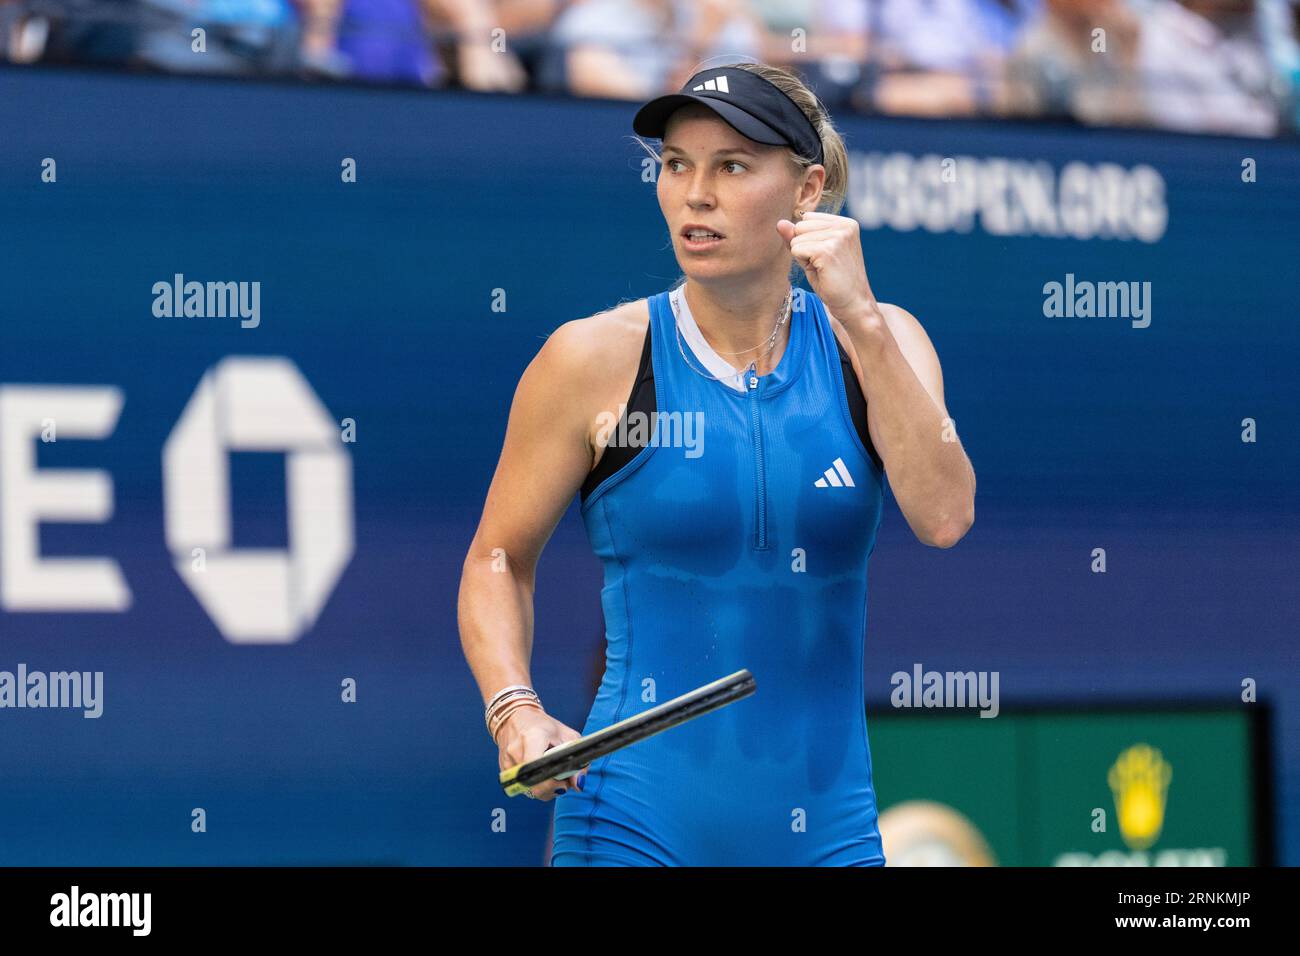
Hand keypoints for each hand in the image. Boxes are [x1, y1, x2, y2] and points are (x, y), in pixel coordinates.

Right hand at [496, 706, 588, 800]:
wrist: (515, 718)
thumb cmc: (543, 725)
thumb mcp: (566, 736)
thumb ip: (577, 761)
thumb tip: (578, 785)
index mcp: (532, 738)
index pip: (539, 770)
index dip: (554, 782)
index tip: (564, 780)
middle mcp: (516, 751)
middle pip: (535, 786)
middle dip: (553, 788)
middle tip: (561, 778)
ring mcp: (507, 762)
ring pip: (530, 791)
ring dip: (545, 788)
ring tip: (550, 772)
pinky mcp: (504, 771)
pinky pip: (523, 788)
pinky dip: (534, 785)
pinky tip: (539, 773)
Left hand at [776, 212, 881, 330]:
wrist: (852, 303)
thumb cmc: (833, 279)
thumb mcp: (813, 253)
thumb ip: (797, 236)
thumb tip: (779, 222)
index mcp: (845, 222)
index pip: (807, 218)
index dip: (808, 239)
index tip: (825, 255)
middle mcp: (844, 226)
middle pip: (800, 226)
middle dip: (804, 246)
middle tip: (823, 264)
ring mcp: (838, 236)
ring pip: (796, 239)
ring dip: (804, 257)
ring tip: (823, 268)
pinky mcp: (828, 250)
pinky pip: (796, 250)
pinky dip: (803, 263)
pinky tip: (820, 271)